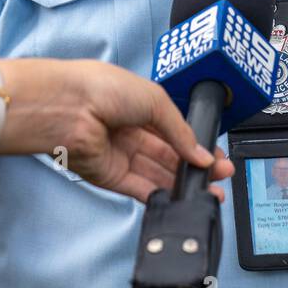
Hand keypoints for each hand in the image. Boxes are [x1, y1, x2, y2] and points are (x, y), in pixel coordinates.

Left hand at [0, 58, 233, 203]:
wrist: (68, 107)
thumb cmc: (102, 89)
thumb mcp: (155, 99)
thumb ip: (180, 130)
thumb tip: (201, 154)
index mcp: (138, 106)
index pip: (174, 130)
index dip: (196, 144)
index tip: (216, 156)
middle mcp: (128, 131)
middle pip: (168, 155)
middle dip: (195, 166)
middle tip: (220, 177)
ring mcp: (119, 155)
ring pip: (157, 174)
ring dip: (183, 184)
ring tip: (208, 192)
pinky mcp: (109, 177)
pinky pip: (140, 190)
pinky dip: (161, 196)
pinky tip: (181, 199)